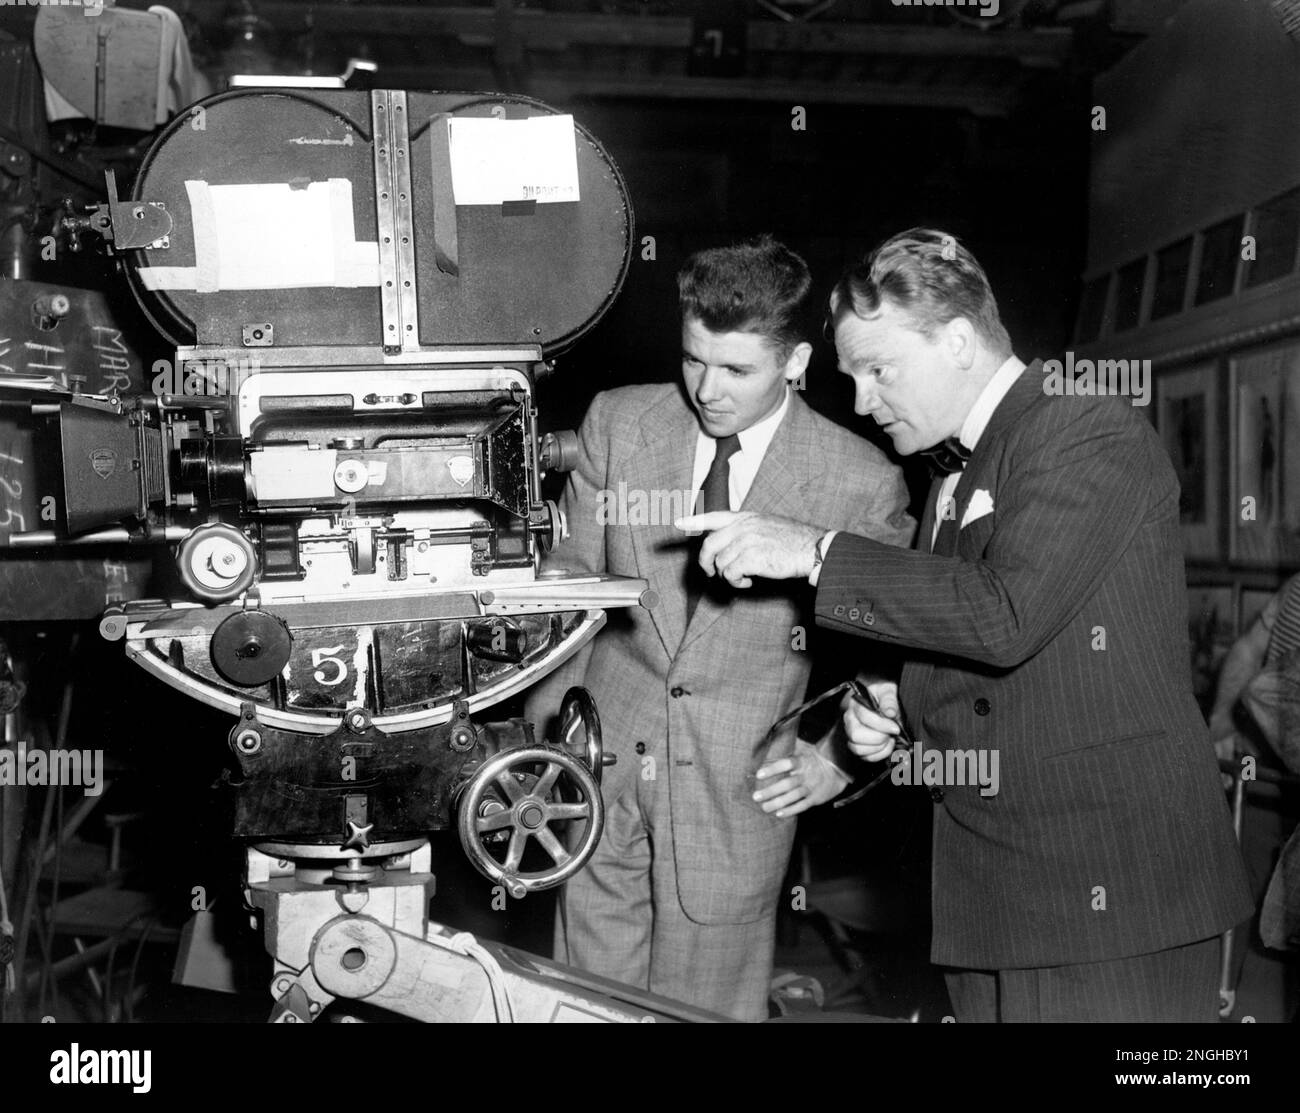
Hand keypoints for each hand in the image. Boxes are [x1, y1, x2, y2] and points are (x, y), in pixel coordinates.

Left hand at [675, 511, 822, 587]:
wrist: (812, 549)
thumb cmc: (793, 541)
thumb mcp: (767, 526)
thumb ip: (746, 530)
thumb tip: (728, 546)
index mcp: (747, 517)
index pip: (714, 516)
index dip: (695, 521)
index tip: (679, 523)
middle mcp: (744, 526)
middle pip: (709, 545)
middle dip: (705, 562)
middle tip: (711, 573)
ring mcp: (746, 541)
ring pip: (721, 563)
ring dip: (728, 576)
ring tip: (743, 578)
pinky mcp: (751, 557)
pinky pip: (730, 574)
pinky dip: (736, 582)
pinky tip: (748, 581)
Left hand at [753, 739, 850, 817]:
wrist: (838, 770)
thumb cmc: (814, 758)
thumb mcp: (803, 750)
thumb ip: (787, 750)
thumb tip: (767, 748)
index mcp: (802, 761)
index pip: (786, 764)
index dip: (772, 769)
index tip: (758, 774)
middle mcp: (806, 774)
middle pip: (787, 784)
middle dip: (771, 791)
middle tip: (755, 796)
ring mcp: (811, 787)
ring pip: (793, 796)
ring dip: (778, 803)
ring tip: (764, 807)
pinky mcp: (816, 798)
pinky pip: (802, 806)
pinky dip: (791, 810)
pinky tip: (779, 814)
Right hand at [842, 678, 901, 761]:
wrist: (876, 698)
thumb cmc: (880, 694)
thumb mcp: (887, 690)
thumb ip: (889, 700)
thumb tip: (890, 713)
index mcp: (856, 705)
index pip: (864, 717)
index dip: (882, 725)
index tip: (896, 728)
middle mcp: (850, 720)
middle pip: (856, 735)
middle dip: (878, 738)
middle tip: (891, 733)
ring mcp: (851, 734)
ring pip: (857, 749)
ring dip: (878, 748)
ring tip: (889, 739)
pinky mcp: (857, 745)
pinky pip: (864, 757)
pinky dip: (878, 755)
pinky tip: (886, 745)